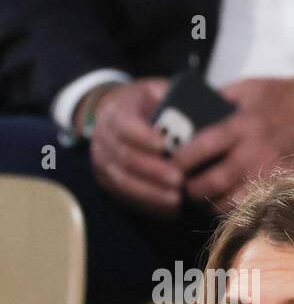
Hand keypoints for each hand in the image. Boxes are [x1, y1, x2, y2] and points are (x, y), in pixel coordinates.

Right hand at [85, 78, 184, 219]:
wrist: (118, 118)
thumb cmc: (148, 107)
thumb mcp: (154, 93)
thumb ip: (167, 96)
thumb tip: (179, 101)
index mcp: (116, 113)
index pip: (124, 125)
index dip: (143, 136)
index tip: (164, 144)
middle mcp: (104, 139)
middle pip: (125, 158)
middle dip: (153, 171)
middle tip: (179, 179)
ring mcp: (104, 162)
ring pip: (124, 181)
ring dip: (152, 193)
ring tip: (177, 199)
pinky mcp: (109, 182)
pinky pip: (126, 198)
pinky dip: (149, 206)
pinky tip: (171, 210)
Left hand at [172, 72, 293, 212]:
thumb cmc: (288, 96)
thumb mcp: (249, 88)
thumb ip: (220, 102)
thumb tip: (190, 116)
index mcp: (241, 126)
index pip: (199, 149)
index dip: (179, 162)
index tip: (170, 165)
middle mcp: (255, 153)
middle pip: (212, 184)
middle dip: (191, 191)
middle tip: (182, 189)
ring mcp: (273, 173)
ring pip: (233, 202)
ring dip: (213, 204)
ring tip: (204, 199)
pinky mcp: (288, 184)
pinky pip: (258, 205)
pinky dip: (240, 208)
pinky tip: (231, 203)